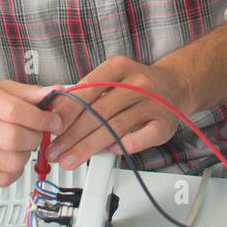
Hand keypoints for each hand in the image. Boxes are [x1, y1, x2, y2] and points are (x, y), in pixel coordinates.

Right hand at [0, 79, 63, 186]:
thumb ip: (29, 93)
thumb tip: (57, 94)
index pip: (14, 111)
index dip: (41, 118)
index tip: (54, 121)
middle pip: (13, 139)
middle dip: (36, 138)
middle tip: (38, 133)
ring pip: (12, 162)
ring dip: (27, 155)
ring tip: (21, 144)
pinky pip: (3, 179)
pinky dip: (15, 170)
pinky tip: (9, 156)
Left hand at [46, 56, 192, 169]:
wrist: (175, 86)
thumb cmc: (136, 86)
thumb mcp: (112, 78)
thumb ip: (88, 93)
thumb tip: (56, 115)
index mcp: (119, 67)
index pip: (88, 89)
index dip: (68, 110)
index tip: (52, 127)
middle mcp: (138, 83)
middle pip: (99, 111)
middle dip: (72, 135)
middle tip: (55, 151)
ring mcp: (153, 103)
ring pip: (115, 127)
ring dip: (88, 147)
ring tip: (69, 159)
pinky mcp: (164, 124)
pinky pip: (139, 139)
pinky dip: (121, 147)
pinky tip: (107, 153)